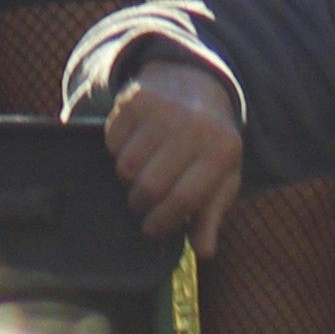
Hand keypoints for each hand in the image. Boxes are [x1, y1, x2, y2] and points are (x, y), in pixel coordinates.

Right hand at [103, 63, 244, 245]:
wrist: (196, 82)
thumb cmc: (208, 143)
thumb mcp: (221, 176)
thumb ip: (212, 214)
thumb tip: (204, 251)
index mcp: (222, 150)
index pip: (185, 199)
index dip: (163, 222)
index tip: (152, 229)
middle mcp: (195, 126)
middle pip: (151, 186)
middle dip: (141, 203)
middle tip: (142, 201)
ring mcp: (165, 109)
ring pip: (127, 166)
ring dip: (128, 178)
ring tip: (140, 172)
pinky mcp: (137, 97)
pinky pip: (112, 141)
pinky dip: (116, 150)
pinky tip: (132, 144)